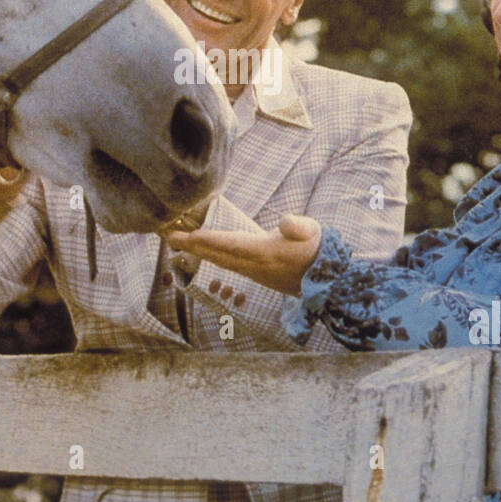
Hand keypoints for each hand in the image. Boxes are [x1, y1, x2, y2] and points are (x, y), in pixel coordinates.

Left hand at [165, 214, 322, 296]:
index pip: (231, 244)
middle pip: (219, 256)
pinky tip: (206, 252)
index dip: (208, 240)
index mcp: (266, 253)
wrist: (329, 279)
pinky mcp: (258, 276)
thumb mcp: (313, 231)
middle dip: (194, 247)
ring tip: (181, 243)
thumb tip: (284, 222)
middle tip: (170, 237)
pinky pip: (230, 265)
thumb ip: (298, 226)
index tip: (187, 236)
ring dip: (201, 252)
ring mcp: (256, 273)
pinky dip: (214, 257)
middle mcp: (256, 266)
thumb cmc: (319, 249)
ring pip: (223, 262)